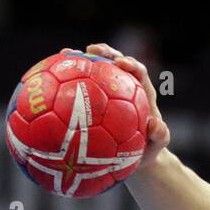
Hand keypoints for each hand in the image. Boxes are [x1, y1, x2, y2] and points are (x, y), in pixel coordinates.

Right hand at [60, 44, 169, 169]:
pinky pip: (79, 89)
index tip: (122, 64)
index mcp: (140, 94)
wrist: (134, 158)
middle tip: (92, 50)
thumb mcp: (157, 146)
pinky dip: (66, 83)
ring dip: (80, 59)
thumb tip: (155, 125)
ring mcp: (105, 93)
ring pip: (94, 70)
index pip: (138, 72)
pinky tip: (49, 83)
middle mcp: (122, 88)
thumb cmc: (147, 150)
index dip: (130, 64)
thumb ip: (160, 136)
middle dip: (104, 52)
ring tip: (65, 54)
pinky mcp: (91, 99)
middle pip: (114, 62)